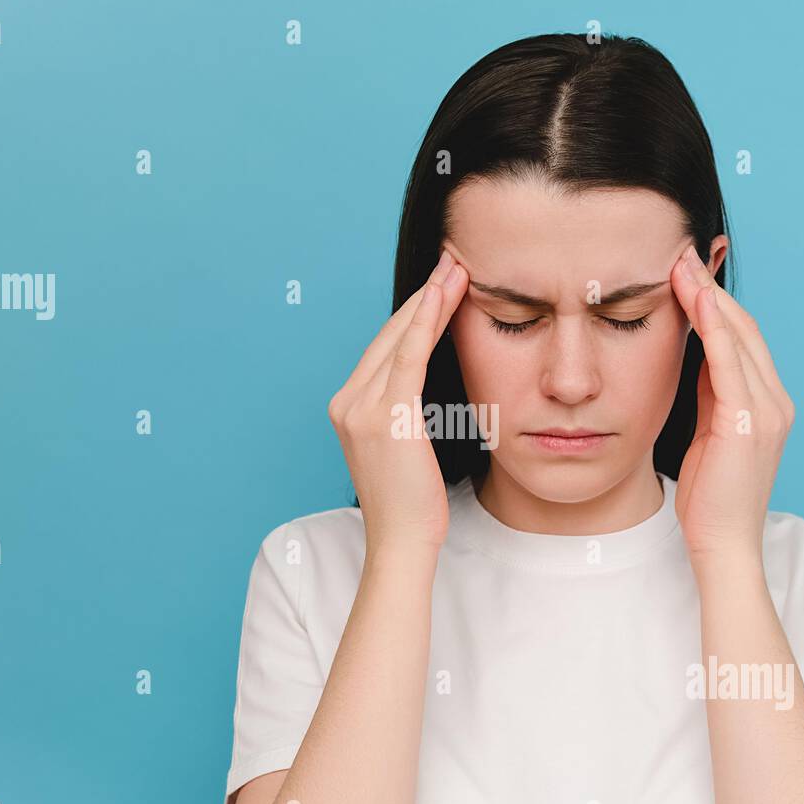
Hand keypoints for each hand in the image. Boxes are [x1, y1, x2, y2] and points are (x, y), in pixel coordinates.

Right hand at [327, 249, 469, 551]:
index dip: (413, 313)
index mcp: (348, 407)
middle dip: (423, 296)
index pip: (385, 349)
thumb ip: (404, 412)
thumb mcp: (403, 448)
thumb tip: (425, 389)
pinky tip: (445, 295)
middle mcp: (347, 402)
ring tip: (457, 268)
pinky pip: (408, 357)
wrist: (402, 542)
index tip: (439, 285)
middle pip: (389, 336)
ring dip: (430, 299)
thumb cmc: (411, 504)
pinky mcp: (385, 417)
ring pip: (399, 339)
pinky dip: (427, 321)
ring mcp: (361, 408)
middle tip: (452, 261)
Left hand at [668, 244, 794, 563]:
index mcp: (767, 403)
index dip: (716, 301)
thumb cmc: (711, 499)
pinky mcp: (748, 421)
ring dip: (709, 295)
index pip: (742, 338)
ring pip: (738, 335)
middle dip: (712, 288)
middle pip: (744, 327)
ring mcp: (767, 410)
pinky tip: (694, 298)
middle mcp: (775, 400)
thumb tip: (696, 359)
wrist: (724, 544)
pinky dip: (713, 325)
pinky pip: (729, 361)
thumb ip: (711, 396)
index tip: (688, 271)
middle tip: (681, 252)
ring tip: (680, 263)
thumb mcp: (710, 435)